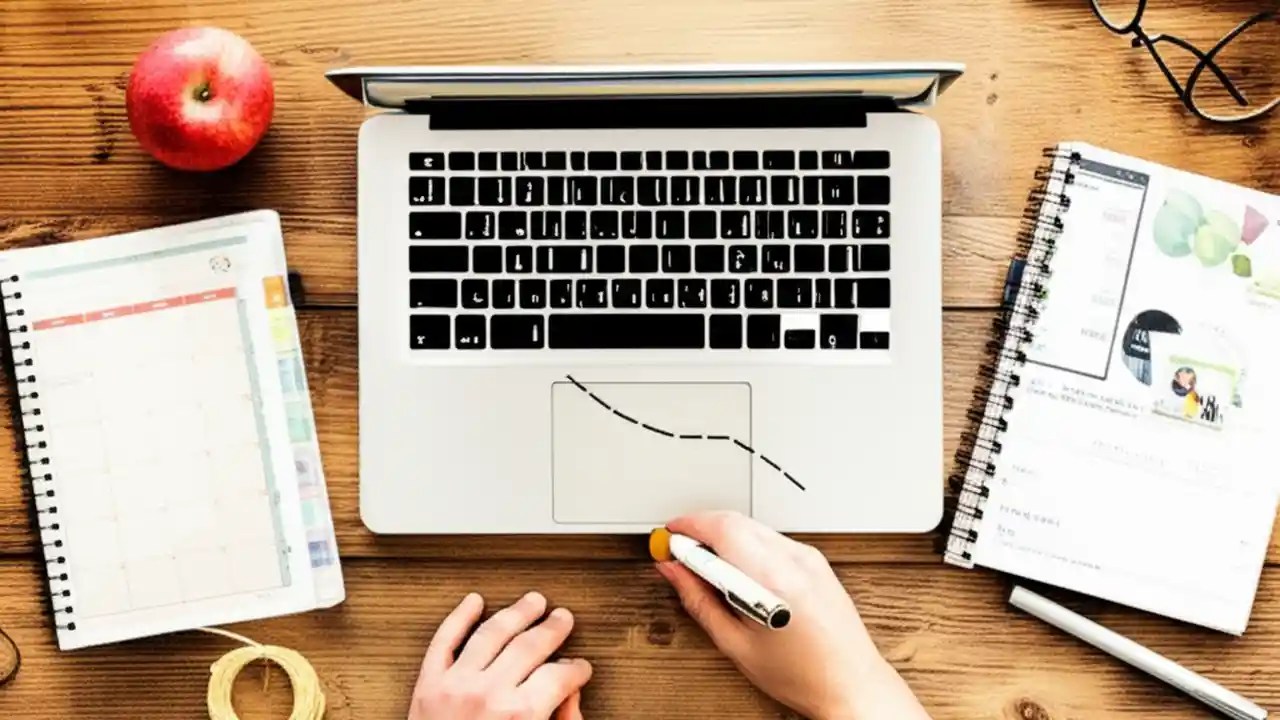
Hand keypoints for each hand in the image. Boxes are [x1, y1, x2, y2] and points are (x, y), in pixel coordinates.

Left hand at [410, 592, 592, 719]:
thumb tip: (570, 695)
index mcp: (520, 716)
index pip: (561, 675)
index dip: (577, 668)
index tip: (581, 667)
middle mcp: (488, 694)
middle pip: (530, 645)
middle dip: (553, 628)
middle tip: (564, 618)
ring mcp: (454, 686)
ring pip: (492, 632)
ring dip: (516, 612)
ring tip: (533, 601)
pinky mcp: (427, 686)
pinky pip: (443, 640)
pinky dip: (458, 616)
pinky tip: (474, 602)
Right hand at [656, 512, 928, 719]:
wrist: (851, 684)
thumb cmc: (801, 674)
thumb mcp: (736, 644)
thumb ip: (699, 602)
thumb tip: (674, 573)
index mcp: (773, 580)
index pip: (721, 531)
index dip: (687, 530)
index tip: (668, 541)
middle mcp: (794, 560)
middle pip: (735, 521)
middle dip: (701, 528)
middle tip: (679, 551)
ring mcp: (809, 557)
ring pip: (752, 526)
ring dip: (723, 536)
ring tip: (706, 566)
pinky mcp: (816, 560)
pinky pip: (770, 537)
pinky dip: (745, 544)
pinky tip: (737, 569)